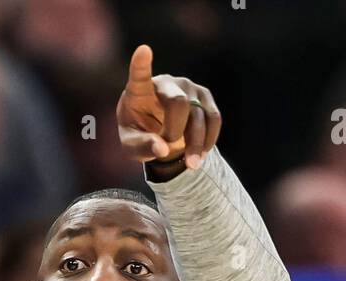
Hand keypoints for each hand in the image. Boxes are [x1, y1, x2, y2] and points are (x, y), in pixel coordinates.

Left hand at [116, 44, 220, 168]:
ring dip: (196, 144)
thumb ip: (142, 147)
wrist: (159, 130)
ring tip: (191, 164)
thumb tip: (162, 149)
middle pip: (179, 103)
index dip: (141, 64)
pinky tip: (199, 154)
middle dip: (176, 131)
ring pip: (199, 114)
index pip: (139, 74)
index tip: (143, 51)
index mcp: (139, 91)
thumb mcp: (132, 146)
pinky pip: (213, 119)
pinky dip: (208, 140)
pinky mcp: (204, 96)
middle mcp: (166, 82)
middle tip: (166, 150)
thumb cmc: (140, 133)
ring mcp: (187, 87)